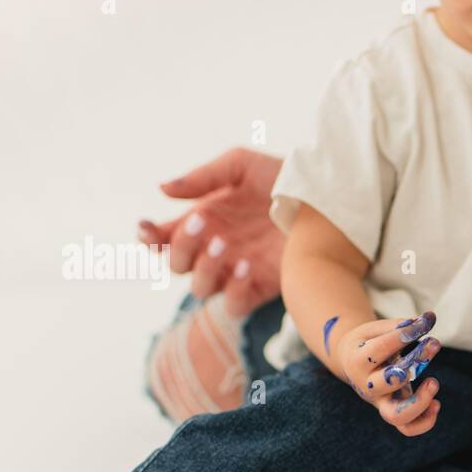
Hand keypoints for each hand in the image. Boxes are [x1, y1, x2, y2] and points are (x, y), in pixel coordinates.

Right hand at [138, 148, 284, 315]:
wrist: (324, 199)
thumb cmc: (281, 179)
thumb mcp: (241, 166)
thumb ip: (203, 177)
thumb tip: (162, 190)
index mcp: (202, 222)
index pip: (162, 238)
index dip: (148, 237)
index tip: (147, 227)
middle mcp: (213, 250)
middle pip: (176, 265)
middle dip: (181, 246)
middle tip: (203, 223)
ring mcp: (235, 272)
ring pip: (200, 288)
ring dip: (206, 267)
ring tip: (225, 243)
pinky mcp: (261, 288)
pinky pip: (236, 305)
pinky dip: (235, 290)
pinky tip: (248, 265)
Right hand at [330, 312, 442, 436]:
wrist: (351, 363)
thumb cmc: (368, 342)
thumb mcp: (375, 329)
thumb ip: (398, 326)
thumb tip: (426, 321)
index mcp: (358, 361)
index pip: (382, 348)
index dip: (407, 333)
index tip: (425, 322)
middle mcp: (367, 385)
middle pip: (389, 382)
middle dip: (415, 362)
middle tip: (434, 343)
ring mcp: (379, 402)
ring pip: (396, 416)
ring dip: (420, 402)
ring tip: (434, 382)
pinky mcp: (392, 411)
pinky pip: (407, 428)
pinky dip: (424, 422)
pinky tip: (437, 404)